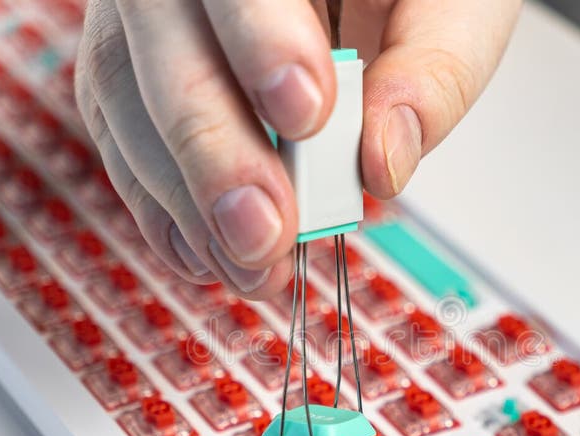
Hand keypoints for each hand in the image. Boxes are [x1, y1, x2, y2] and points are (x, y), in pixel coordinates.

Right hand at [75, 0, 521, 297]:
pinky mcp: (137, 72)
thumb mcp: (457, 6)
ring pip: (125, 100)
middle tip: (267, 230)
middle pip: (163, 43)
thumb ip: (432, 72)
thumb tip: (384, 160)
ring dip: (186, 202)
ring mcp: (146, 18)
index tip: (307, 115)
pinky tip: (212, 254)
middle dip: (214, 150)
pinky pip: (123, 139)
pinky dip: (164, 208)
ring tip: (254, 265)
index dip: (261, 41)